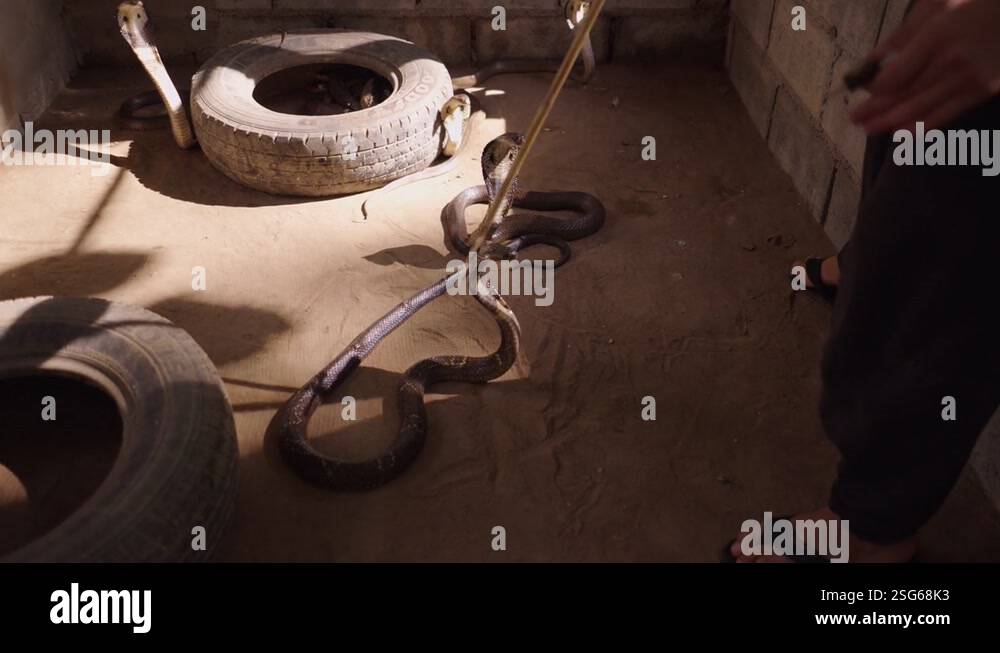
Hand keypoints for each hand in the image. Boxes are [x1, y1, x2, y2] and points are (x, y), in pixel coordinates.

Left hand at [851, 0, 999, 131]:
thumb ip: (903, 34)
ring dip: (892, 122)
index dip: (875, 89)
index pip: (894, 77)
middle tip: (855, 118)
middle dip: (876, 110)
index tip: (862, 91)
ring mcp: (972, 78)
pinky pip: (947, 114)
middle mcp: (953, 61)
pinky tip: (903, 134)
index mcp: (938, 36)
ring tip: (870, 129)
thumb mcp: (937, 3)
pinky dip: (922, 126)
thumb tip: (872, 60)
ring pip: (922, 108)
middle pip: (904, 95)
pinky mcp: (985, 89)